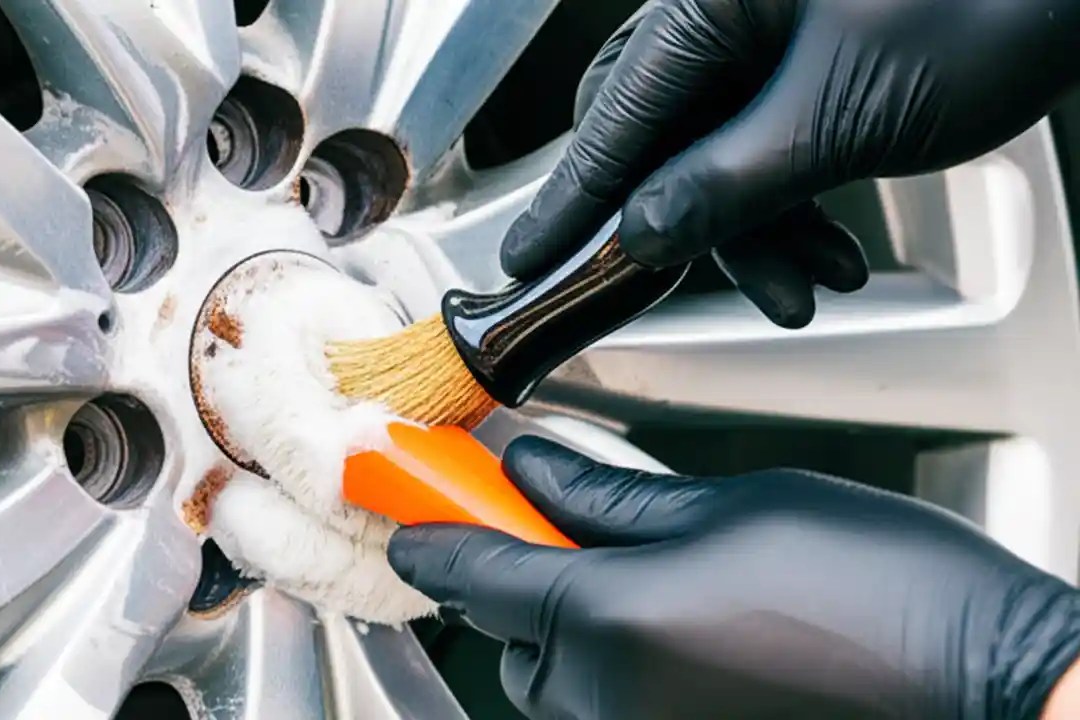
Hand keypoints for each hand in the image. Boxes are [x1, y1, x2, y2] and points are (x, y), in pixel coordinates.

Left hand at [388, 437, 1079, 718]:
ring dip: (572, 632)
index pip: (473, 573)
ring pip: (558, 684)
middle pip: (511, 639)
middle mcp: (608, 702)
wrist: (988, 681)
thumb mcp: (730, 505)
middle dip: (524, 584)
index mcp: (607, 619)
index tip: (403, 506)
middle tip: (569, 530)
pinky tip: (686, 631)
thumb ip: (609, 496)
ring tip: (656, 585)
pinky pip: (613, 711)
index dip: (430, 530)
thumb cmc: (881, 588)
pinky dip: (618, 671)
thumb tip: (532, 468)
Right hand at [501, 0, 1079, 327]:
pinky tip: (830, 249)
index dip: (571, 203)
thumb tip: (641, 235)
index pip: (612, 120)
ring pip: (717, 154)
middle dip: (689, 228)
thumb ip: (725, 184)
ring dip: (757, 231)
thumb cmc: (986, 8)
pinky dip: (792, 205)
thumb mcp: (836, 120)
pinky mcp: (808, 61)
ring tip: (809, 286)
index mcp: (708, 2)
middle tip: (716, 285)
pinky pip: (767, 145)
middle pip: (658, 140)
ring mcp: (768, 34)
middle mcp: (725, 11)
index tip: (529, 260)